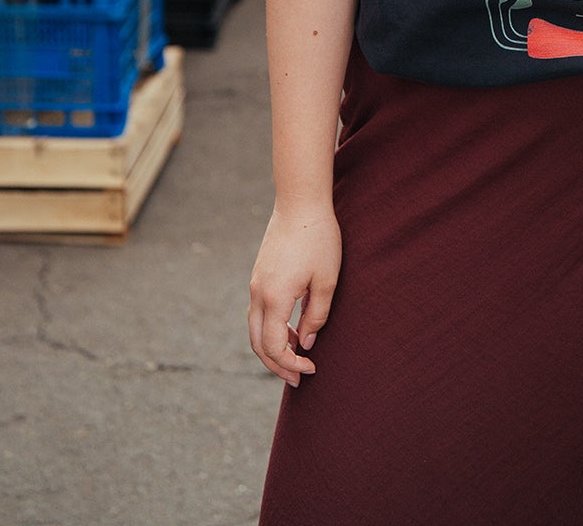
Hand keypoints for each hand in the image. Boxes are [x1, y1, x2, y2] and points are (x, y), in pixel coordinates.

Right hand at [248, 202, 341, 386]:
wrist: (300, 202)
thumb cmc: (319, 238)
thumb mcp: (327, 279)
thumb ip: (317, 315)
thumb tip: (306, 342)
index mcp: (274, 297)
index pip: (274, 346)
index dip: (292, 364)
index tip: (312, 369)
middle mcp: (258, 293)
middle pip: (258, 344)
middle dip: (277, 365)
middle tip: (299, 380)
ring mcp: (255, 284)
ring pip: (254, 329)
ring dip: (272, 348)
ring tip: (296, 357)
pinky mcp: (258, 275)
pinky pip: (258, 313)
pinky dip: (270, 329)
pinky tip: (291, 330)